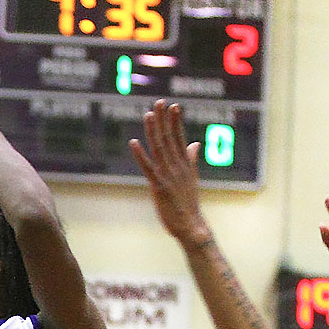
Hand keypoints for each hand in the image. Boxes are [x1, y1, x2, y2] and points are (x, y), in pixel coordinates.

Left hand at [129, 100, 212, 247]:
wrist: (191, 225)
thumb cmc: (189, 204)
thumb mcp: (191, 178)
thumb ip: (191, 159)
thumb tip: (195, 144)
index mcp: (185, 164)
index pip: (180, 138)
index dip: (176, 122)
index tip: (173, 106)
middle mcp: (178, 166)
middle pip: (169, 139)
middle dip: (164, 120)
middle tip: (160, 102)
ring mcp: (168, 176)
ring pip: (159, 149)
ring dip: (153, 131)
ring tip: (148, 114)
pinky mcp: (159, 187)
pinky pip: (148, 168)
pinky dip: (140, 155)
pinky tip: (133, 142)